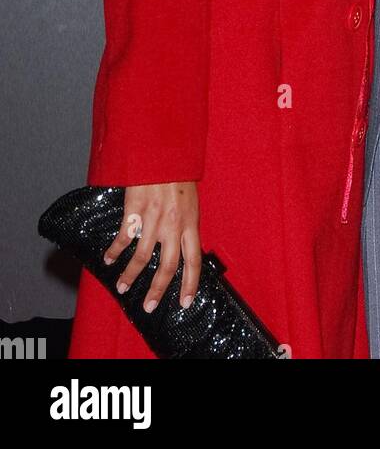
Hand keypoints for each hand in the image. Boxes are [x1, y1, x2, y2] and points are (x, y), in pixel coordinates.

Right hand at [102, 182, 201, 311]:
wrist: (163, 150)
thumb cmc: (178, 174)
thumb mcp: (191, 200)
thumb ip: (186, 224)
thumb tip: (183, 247)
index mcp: (190, 222)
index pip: (194, 260)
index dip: (190, 284)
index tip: (184, 302)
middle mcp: (173, 224)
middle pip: (168, 266)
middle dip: (158, 290)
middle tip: (149, 307)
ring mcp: (154, 218)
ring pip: (143, 257)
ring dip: (131, 275)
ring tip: (123, 288)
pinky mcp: (135, 210)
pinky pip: (124, 237)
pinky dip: (115, 251)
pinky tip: (108, 259)